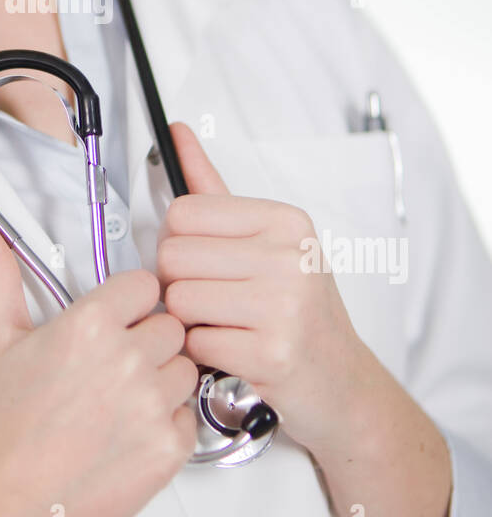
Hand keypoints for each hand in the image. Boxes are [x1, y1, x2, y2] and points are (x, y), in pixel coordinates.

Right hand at [0, 208, 199, 516]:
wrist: (6, 505)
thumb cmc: (3, 429)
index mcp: (90, 325)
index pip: (146, 285)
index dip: (130, 303)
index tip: (116, 321)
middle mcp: (126, 361)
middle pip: (169, 325)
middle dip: (146, 341)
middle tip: (111, 368)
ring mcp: (151, 406)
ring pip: (185, 367)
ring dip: (161, 380)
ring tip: (118, 401)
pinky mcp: (168, 449)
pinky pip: (188, 415)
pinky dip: (166, 423)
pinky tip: (128, 431)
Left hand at [157, 121, 368, 451]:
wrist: (344, 383)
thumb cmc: (298, 310)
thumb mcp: (266, 240)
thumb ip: (213, 188)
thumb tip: (177, 133)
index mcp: (284, 221)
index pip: (182, 213)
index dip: (177, 243)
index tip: (201, 262)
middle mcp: (289, 257)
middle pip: (172, 256)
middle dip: (178, 284)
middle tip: (210, 300)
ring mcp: (284, 306)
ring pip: (178, 301)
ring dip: (188, 322)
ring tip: (222, 326)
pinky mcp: (273, 354)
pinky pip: (195, 344)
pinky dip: (202, 355)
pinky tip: (231, 352)